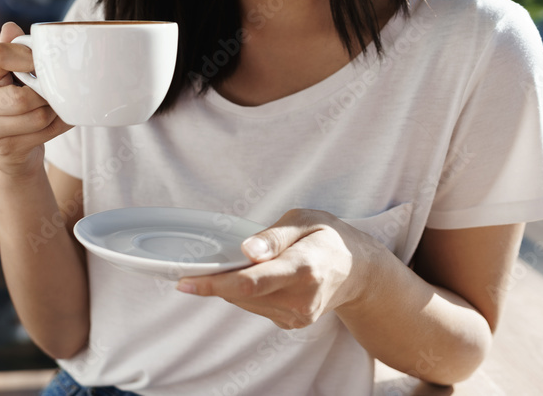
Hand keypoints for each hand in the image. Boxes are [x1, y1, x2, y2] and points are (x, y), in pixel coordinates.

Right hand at [0, 22, 71, 177]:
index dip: (27, 56)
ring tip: (58, 104)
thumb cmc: (12, 103)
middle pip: (22, 97)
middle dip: (46, 94)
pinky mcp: (5, 149)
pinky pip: (45, 134)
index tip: (42, 62)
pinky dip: (60, 124)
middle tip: (54, 90)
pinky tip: (61, 118)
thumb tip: (10, 27)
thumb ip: (12, 51)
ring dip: (56, 110)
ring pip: (38, 117)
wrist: (9, 153)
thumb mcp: (9, 76)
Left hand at [176, 209, 381, 328]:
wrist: (357, 271)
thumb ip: (273, 236)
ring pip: (245, 303)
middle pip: (242, 295)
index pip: (250, 282)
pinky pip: (255, 308)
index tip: (184, 282)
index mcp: (303, 267)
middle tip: (200, 263)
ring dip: (231, 285)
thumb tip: (246, 250)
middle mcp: (301, 298)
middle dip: (216, 280)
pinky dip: (245, 293)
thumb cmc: (327, 237)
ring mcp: (298, 316)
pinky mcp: (292, 324)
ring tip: (238, 263)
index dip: (214, 284)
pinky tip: (254, 276)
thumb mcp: (304, 219)